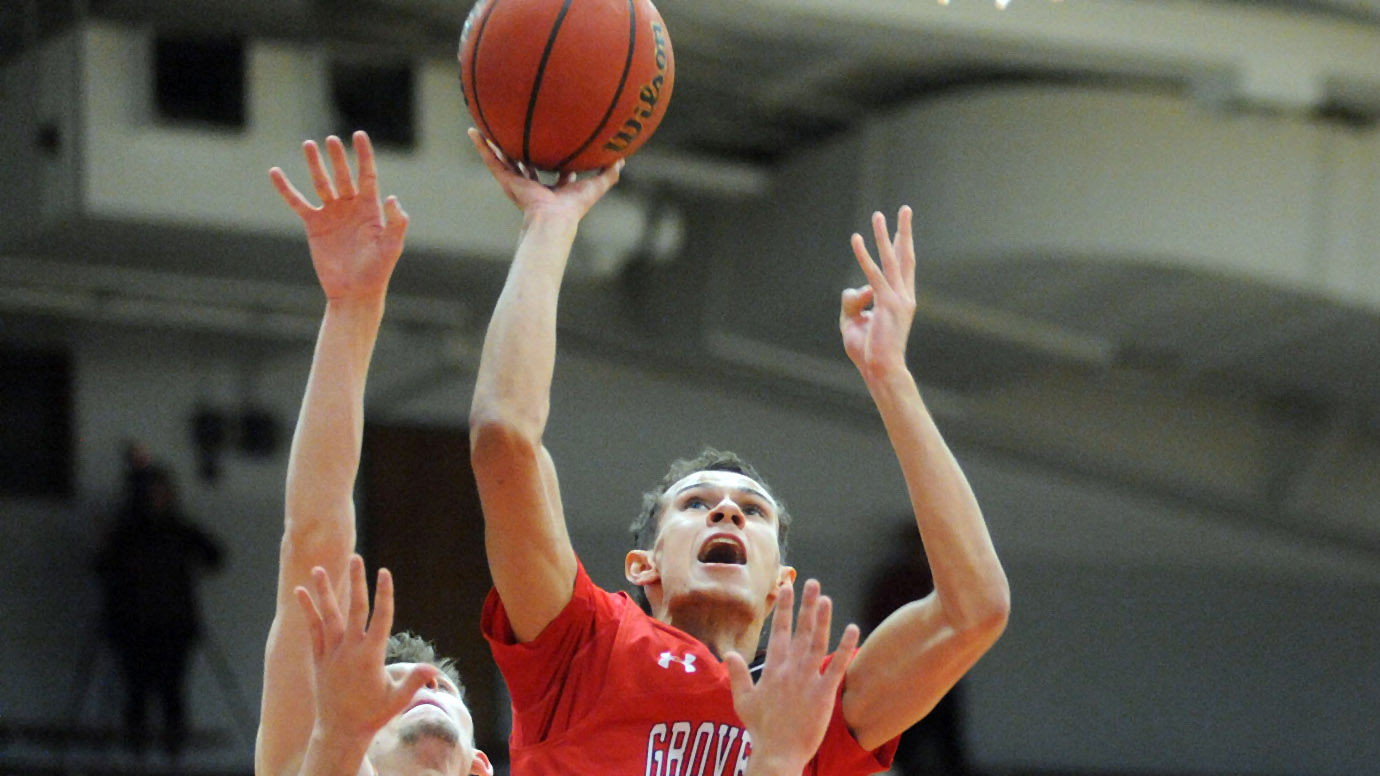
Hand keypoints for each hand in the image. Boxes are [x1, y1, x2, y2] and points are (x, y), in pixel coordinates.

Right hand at [270, 131, 408, 301]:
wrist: (354, 292)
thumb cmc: (377, 271)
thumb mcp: (391, 246)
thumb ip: (395, 222)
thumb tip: (392, 198)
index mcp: (371, 208)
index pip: (367, 175)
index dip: (364, 155)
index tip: (359, 135)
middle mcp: (351, 207)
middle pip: (343, 175)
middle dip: (338, 157)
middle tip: (331, 139)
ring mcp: (332, 214)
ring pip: (321, 183)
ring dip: (315, 164)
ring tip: (308, 144)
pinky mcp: (314, 225)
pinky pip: (298, 202)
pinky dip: (286, 188)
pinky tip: (275, 172)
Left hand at [293, 554, 438, 741]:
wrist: (340, 731)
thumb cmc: (373, 714)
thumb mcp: (398, 699)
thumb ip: (415, 680)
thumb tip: (433, 668)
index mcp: (371, 655)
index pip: (381, 617)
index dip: (384, 593)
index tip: (385, 572)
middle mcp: (349, 650)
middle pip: (354, 608)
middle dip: (356, 582)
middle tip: (355, 557)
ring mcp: (332, 653)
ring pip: (328, 615)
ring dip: (324, 590)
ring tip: (318, 568)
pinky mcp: (319, 658)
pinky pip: (313, 629)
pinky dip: (307, 610)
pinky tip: (300, 592)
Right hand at [467, 128, 621, 224]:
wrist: (554, 219)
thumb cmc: (574, 207)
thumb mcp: (595, 186)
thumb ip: (609, 174)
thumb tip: (622, 158)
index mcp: (553, 189)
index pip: (554, 171)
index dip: (557, 160)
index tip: (556, 144)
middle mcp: (534, 185)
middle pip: (525, 163)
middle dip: (522, 150)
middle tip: (519, 132)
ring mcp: (517, 182)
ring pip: (503, 159)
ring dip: (494, 144)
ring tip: (485, 127)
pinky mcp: (506, 180)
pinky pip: (490, 160)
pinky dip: (480, 146)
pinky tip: (473, 131)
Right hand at [725, 579, 860, 775]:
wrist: (777, 753)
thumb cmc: (761, 730)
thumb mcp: (743, 701)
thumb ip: (737, 675)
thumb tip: (730, 654)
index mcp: (772, 670)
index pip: (779, 632)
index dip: (784, 609)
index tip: (787, 588)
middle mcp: (790, 670)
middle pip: (799, 631)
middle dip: (806, 606)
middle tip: (813, 583)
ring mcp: (807, 681)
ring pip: (816, 643)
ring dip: (822, 620)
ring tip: (826, 599)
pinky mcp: (823, 694)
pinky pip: (836, 667)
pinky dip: (845, 648)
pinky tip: (852, 629)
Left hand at [840, 207, 916, 380]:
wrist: (881, 370)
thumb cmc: (868, 351)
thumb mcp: (854, 321)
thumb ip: (853, 300)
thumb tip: (856, 286)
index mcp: (901, 301)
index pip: (902, 268)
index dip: (902, 246)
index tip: (902, 229)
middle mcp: (905, 296)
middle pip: (904, 256)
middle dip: (904, 230)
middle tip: (905, 208)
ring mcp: (899, 298)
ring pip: (890, 259)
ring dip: (883, 235)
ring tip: (877, 214)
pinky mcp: (887, 303)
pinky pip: (872, 273)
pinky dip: (863, 255)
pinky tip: (856, 238)